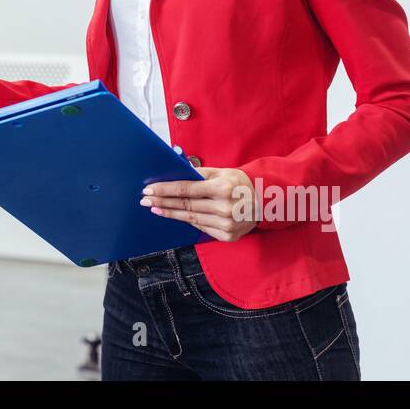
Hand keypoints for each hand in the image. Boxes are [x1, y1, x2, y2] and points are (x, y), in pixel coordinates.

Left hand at [141, 166, 258, 241]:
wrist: (264, 202)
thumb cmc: (239, 183)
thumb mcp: (222, 172)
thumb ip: (199, 174)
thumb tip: (174, 173)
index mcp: (223, 188)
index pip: (186, 189)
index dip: (165, 190)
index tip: (149, 189)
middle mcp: (225, 208)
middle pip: (186, 205)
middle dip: (162, 202)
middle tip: (145, 200)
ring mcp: (227, 224)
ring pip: (191, 218)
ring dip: (170, 213)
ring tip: (155, 208)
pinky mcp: (228, 236)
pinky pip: (201, 228)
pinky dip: (187, 221)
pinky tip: (175, 216)